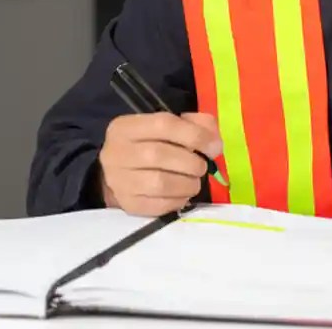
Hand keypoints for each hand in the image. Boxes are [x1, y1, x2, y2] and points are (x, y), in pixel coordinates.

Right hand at [98, 112, 221, 215]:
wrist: (119, 174)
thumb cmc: (148, 146)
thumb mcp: (167, 126)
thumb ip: (195, 125)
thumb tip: (214, 141)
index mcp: (127, 127)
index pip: (164, 124)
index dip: (195, 135)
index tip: (215, 147)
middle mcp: (117, 152)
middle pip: (160, 155)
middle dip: (192, 162)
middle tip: (202, 167)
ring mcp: (119, 181)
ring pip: (160, 183)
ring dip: (187, 184)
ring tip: (193, 181)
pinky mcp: (128, 204)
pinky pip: (159, 206)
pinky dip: (178, 200)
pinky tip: (182, 194)